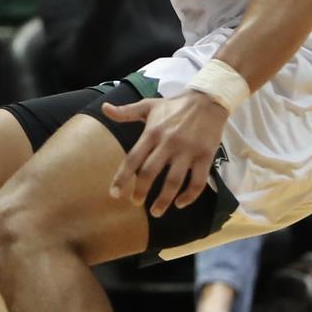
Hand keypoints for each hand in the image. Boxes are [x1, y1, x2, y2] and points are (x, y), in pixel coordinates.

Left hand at [104, 92, 228, 217]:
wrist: (207, 99)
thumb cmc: (174, 105)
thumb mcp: (148, 105)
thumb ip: (126, 112)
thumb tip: (104, 108)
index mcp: (152, 133)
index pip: (133, 159)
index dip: (122, 178)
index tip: (114, 194)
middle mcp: (168, 143)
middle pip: (150, 173)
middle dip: (141, 191)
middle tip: (135, 203)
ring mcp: (188, 151)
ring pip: (174, 181)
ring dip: (164, 200)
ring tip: (156, 212)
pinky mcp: (205, 156)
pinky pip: (198, 182)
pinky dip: (189, 196)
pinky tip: (180, 203)